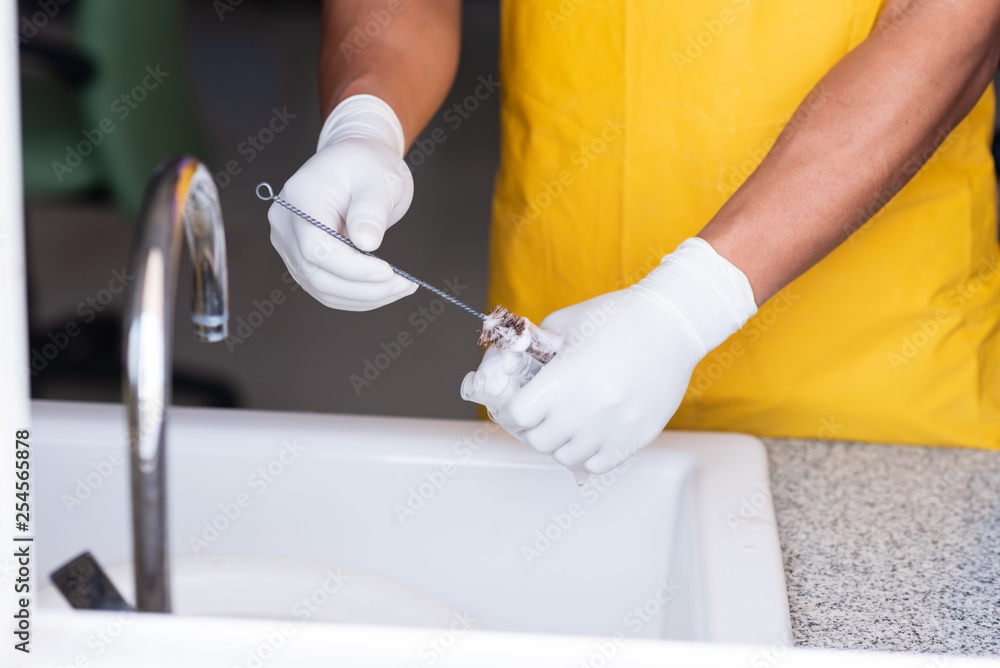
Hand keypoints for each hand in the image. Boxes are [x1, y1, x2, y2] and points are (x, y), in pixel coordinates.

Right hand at [268, 94, 416, 310]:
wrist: (355, 165)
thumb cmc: (366, 164)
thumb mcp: (378, 179)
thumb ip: (371, 210)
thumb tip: (366, 244)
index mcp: (300, 198)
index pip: (317, 248)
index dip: (353, 268)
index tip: (388, 272)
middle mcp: (286, 224)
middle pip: (317, 274)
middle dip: (364, 289)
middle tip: (404, 285)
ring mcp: (290, 244)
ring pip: (321, 288)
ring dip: (364, 297)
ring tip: (400, 287)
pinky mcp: (302, 259)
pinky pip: (326, 287)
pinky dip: (356, 295)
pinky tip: (383, 289)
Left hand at [461, 238, 756, 473]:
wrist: (673, 323)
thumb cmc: (621, 316)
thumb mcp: (567, 322)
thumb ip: (538, 346)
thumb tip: (518, 363)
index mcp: (565, 378)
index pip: (519, 414)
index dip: (516, 406)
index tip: (521, 400)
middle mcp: (587, 408)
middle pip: (539, 440)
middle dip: (536, 425)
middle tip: (543, 413)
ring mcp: (613, 426)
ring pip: (567, 456)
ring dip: (562, 441)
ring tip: (569, 423)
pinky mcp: (636, 437)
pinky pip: (599, 463)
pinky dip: (589, 453)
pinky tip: (592, 433)